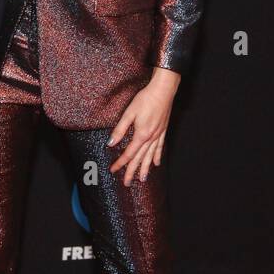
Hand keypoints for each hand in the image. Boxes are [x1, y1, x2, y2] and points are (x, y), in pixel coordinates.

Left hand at [107, 67, 180, 184]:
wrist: (163, 91)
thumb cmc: (145, 99)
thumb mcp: (129, 113)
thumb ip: (120, 130)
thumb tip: (111, 143)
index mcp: (141, 135)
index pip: (128, 154)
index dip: (120, 163)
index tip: (113, 170)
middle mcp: (151, 138)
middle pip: (140, 159)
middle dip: (132, 171)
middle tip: (127, 183)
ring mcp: (158, 135)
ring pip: (150, 156)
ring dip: (145, 168)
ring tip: (142, 179)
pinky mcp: (163, 131)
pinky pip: (160, 148)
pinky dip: (157, 157)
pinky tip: (156, 164)